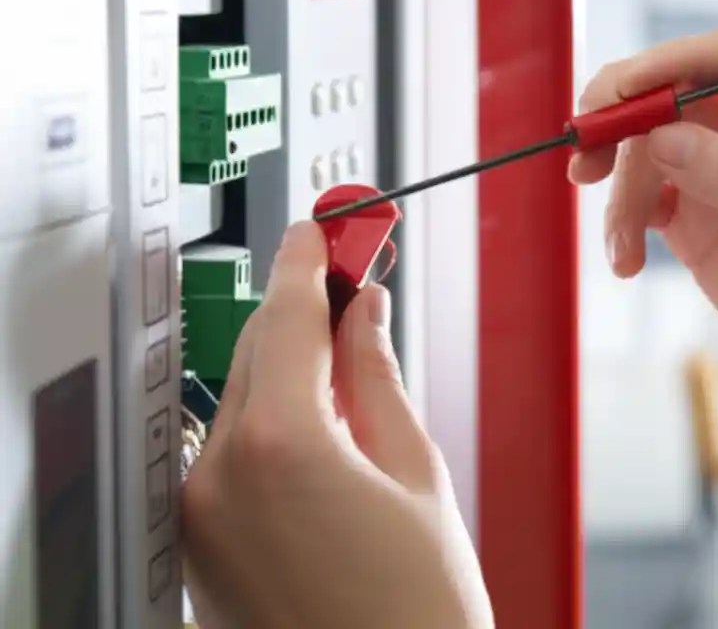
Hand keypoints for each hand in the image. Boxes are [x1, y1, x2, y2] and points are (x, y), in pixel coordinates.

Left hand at [181, 222, 491, 628]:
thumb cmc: (418, 610)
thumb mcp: (415, 472)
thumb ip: (378, 379)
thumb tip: (364, 317)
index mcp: (282, 445)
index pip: (290, 318)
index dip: (310, 261)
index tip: (322, 228)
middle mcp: (221, 476)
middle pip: (259, 351)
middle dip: (305, 312)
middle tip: (351, 284)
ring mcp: (201, 515)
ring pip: (241, 400)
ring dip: (289, 370)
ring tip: (351, 373)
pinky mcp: (199, 546)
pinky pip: (229, 454)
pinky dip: (270, 425)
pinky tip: (321, 432)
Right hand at [572, 26, 717, 410]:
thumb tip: (665, 135)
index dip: (670, 64)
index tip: (615, 97)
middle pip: (677, 97)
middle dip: (624, 121)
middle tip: (582, 158)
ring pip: (653, 153)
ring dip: (621, 193)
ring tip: (621, 254)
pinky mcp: (707, 227)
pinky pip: (649, 202)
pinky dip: (625, 224)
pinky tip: (625, 262)